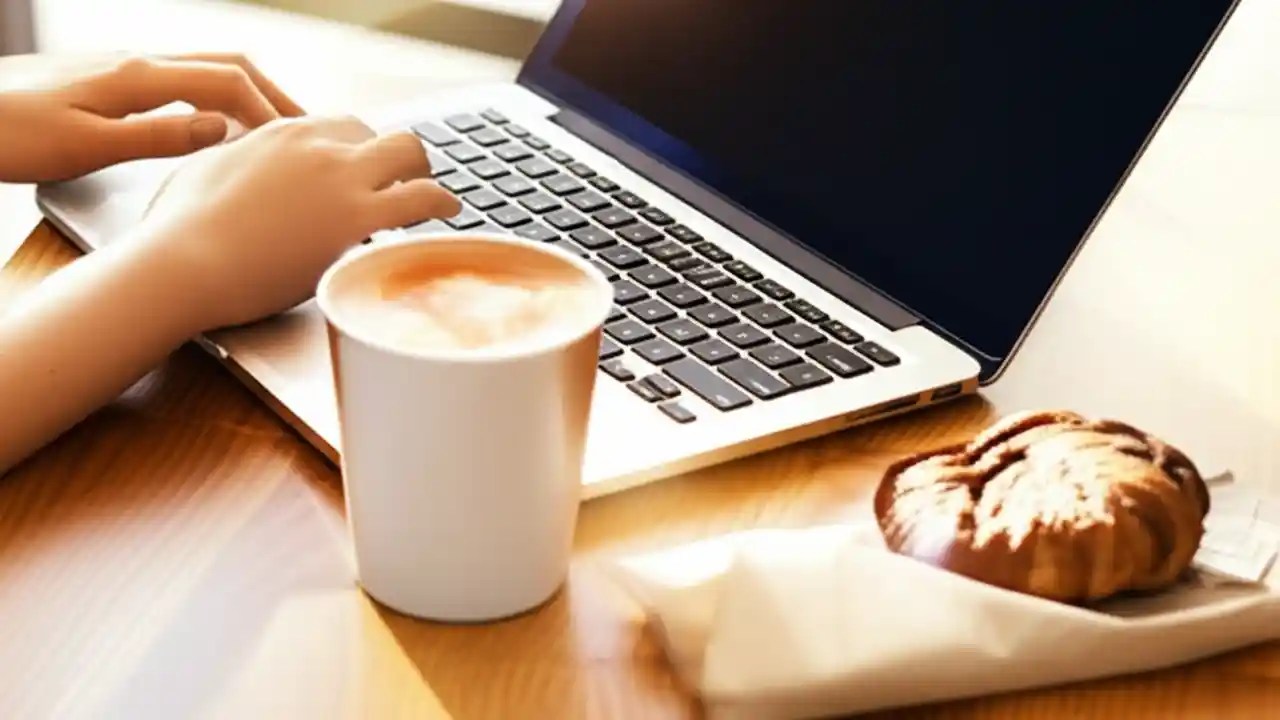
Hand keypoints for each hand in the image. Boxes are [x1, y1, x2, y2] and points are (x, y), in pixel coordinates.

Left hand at [0, 52, 303, 182]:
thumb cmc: (8, 136)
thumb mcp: (85, 146)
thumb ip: (158, 136)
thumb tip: (224, 127)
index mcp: (138, 78)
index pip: (228, 85)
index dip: (270, 113)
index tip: (298, 148)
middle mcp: (136, 64)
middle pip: (226, 65)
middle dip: (273, 94)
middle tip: (309, 130)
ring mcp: (122, 68)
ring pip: (205, 69)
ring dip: (248, 93)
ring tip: (274, 128)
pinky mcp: (108, 81)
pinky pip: (181, 81)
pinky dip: (217, 97)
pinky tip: (216, 125)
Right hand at [137, 115, 461, 331]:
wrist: (181, 264)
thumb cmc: (177, 232)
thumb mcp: (203, 172)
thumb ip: (232, 161)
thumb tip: (233, 157)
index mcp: (280, 132)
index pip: (340, 126)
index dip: (359, 152)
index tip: (363, 173)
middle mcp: (316, 144)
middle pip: (381, 135)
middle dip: (397, 161)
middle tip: (405, 186)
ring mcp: (340, 177)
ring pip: (411, 153)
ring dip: (426, 175)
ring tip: (438, 199)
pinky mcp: (358, 217)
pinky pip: (422, 198)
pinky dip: (443, 204)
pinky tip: (450, 214)